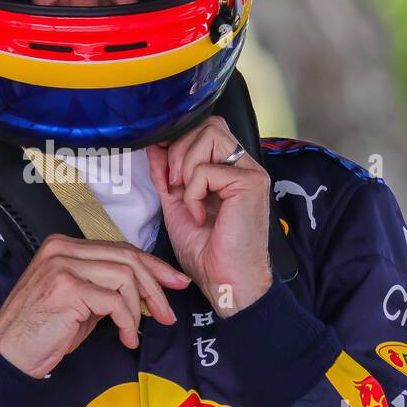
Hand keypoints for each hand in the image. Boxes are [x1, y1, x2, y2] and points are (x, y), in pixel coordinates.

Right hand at [0, 235, 189, 377]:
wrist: (8, 356)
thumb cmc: (42, 332)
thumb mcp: (78, 301)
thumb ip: (105, 287)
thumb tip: (147, 289)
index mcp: (63, 246)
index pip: (119, 248)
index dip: (152, 265)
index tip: (174, 282)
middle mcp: (62, 249)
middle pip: (127, 257)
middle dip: (155, 285)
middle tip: (167, 313)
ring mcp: (63, 265)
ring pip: (125, 276)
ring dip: (139, 309)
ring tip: (135, 332)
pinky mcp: (67, 288)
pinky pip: (115, 301)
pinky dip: (127, 322)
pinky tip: (125, 338)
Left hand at [147, 116, 272, 316]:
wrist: (224, 282)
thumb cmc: (207, 251)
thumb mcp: (177, 204)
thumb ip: (167, 174)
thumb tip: (155, 146)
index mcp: (229, 168)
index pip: (205, 129)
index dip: (179, 140)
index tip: (163, 167)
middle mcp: (243, 165)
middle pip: (208, 124)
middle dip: (180, 149)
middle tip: (174, 184)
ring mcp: (250, 172)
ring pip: (210, 134)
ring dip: (186, 165)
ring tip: (187, 197)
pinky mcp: (250, 183)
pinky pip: (207, 169)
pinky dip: (193, 193)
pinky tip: (200, 216)